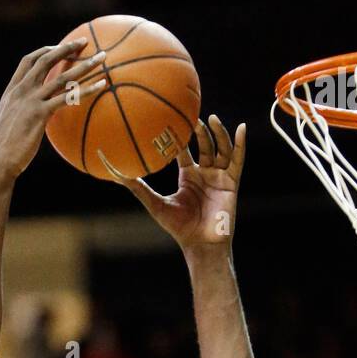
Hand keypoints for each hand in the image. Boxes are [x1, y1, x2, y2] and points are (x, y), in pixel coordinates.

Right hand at [0, 39, 106, 182]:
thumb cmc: (4, 149)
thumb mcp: (7, 123)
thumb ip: (19, 112)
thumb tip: (30, 114)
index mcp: (12, 91)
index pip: (28, 61)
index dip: (45, 51)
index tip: (58, 47)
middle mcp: (22, 91)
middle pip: (46, 60)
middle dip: (67, 48)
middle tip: (84, 42)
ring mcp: (31, 101)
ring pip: (62, 77)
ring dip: (84, 65)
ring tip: (102, 58)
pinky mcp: (41, 114)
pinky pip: (68, 98)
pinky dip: (87, 90)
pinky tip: (101, 85)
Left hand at [101, 115, 245, 251]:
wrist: (200, 243)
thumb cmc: (178, 227)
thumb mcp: (155, 204)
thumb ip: (138, 188)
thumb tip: (114, 175)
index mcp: (188, 176)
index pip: (184, 151)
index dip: (178, 137)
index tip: (170, 119)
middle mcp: (204, 173)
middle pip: (204, 145)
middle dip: (199, 130)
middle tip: (191, 114)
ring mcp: (219, 176)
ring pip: (220, 148)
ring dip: (217, 132)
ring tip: (210, 118)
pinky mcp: (231, 182)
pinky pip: (238, 159)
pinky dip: (241, 143)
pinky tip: (242, 128)